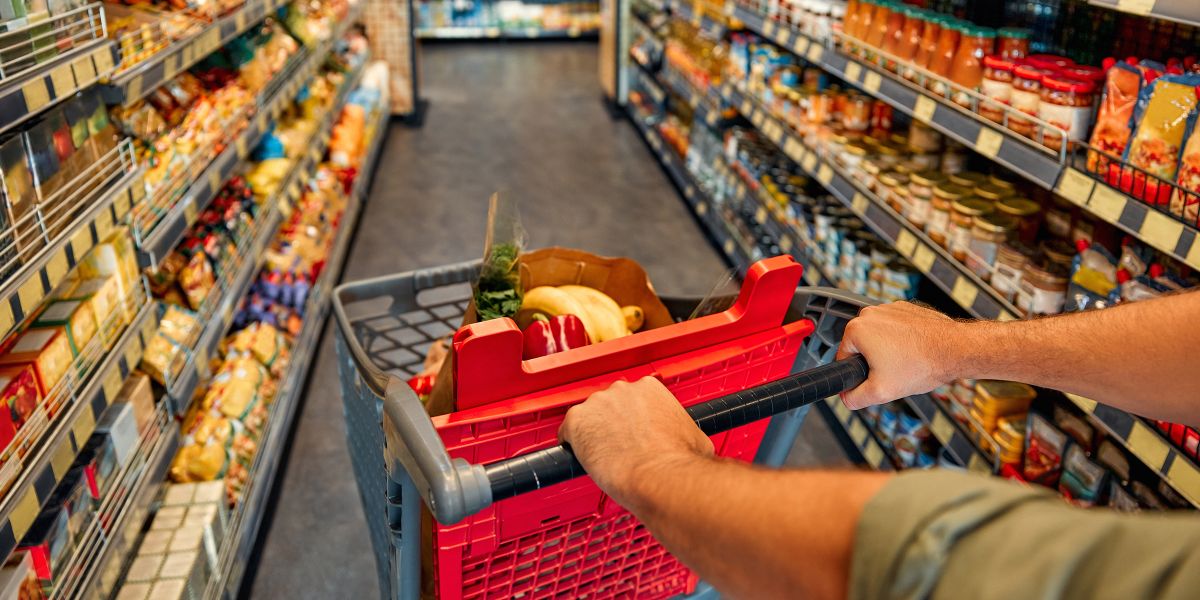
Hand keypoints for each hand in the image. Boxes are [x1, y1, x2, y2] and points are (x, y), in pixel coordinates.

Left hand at [559, 377, 713, 506]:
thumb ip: (684, 431)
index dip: (633, 419)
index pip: (634, 399)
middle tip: (621, 447)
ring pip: (589, 418)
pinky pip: (567, 432)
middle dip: (614, 425)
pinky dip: (572, 444)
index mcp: (651, 388)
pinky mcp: (577, 421)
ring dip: (594, 434)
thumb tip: (691, 442)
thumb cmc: (678, 463)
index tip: (635, 433)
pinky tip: (581, 457)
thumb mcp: (695, 437)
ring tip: (605, 458)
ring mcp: (597, 403)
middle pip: (610, 405)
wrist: (660, 478)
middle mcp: (622, 389)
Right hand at [835, 302, 961, 408]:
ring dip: (888, 350)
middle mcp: (871, 313)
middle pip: (861, 346)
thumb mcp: (881, 392)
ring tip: (907, 362)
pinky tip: (915, 352)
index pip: (843, 357)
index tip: (875, 378)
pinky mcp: (906, 308)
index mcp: (857, 329)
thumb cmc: (922, 364)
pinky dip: (903, 340)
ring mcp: (890, 308)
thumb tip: (846, 398)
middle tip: (893, 372)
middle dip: (874, 361)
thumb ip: (855, 399)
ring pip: (879, 337)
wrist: (956, 349)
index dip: (857, 374)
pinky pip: (895, 328)